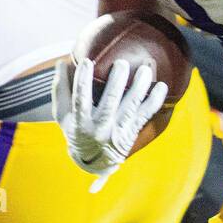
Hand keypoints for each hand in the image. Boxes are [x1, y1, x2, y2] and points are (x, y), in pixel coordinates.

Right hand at [52, 57, 166, 192]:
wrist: (95, 161)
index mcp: (80, 123)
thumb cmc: (76, 130)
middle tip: (122, 63)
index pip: (80, 100)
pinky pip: (145, 115)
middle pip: (110, 103)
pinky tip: (162, 86)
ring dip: (139, 88)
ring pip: (131, 107)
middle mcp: (100, 128)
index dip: (82, 81)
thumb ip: (60, 90)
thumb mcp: (63, 116)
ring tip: (144, 70)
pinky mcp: (132, 132)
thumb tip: (60, 62)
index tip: (86, 61)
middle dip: (117, 82)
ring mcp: (118, 131)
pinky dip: (155, 101)